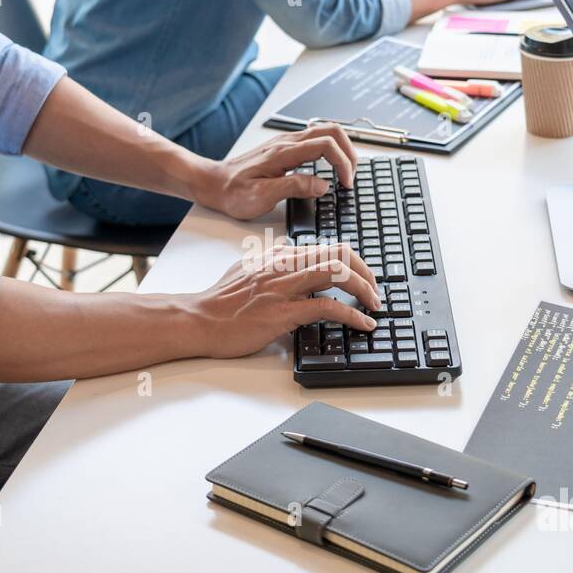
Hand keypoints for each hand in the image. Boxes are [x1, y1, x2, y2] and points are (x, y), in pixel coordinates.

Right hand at [185, 243, 380, 358]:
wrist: (198, 320)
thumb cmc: (218, 301)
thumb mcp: (245, 268)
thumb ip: (269, 260)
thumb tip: (286, 252)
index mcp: (278, 256)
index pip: (326, 247)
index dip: (353, 260)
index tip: (363, 277)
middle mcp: (284, 266)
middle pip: (338, 254)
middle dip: (365, 271)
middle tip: (375, 291)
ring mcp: (283, 288)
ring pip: (336, 272)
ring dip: (364, 288)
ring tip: (375, 304)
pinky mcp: (281, 312)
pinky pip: (326, 308)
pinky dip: (352, 315)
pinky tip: (363, 325)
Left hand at [193, 125, 357, 220]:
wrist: (213, 183)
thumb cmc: (233, 192)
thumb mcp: (262, 196)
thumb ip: (294, 187)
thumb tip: (323, 185)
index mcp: (284, 152)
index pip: (326, 145)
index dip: (343, 163)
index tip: (345, 184)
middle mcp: (287, 142)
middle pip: (332, 131)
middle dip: (349, 152)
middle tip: (351, 176)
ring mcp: (287, 143)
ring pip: (326, 132)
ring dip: (342, 149)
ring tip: (345, 172)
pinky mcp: (285, 148)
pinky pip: (316, 140)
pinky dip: (331, 149)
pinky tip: (330, 166)